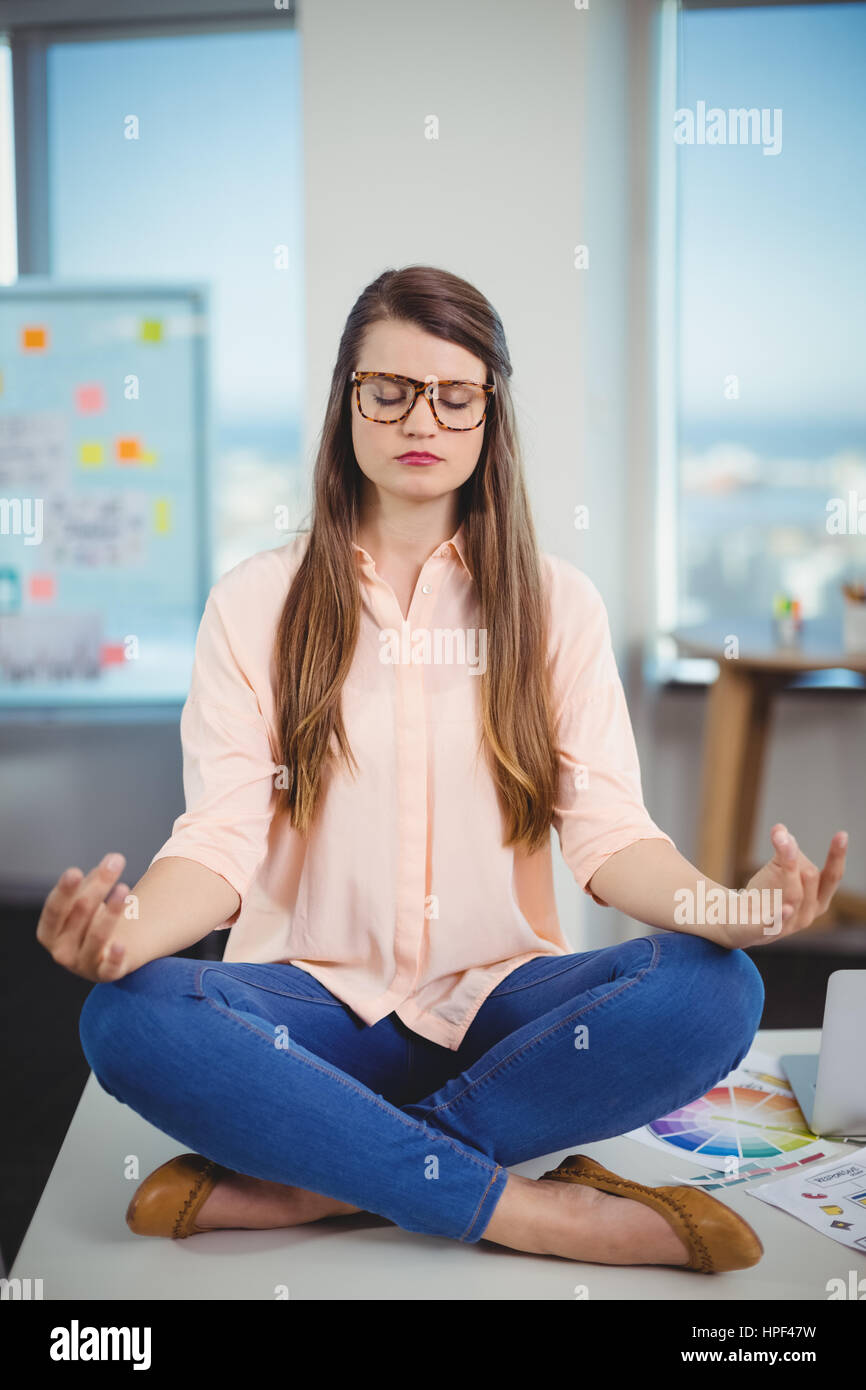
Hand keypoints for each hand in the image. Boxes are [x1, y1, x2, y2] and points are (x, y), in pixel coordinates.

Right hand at [36, 853, 132, 981]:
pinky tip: (121, 945)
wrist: (103, 954)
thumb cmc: (89, 920)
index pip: (54, 909)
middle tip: (114, 862)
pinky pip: (110, 968)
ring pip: (96, 936)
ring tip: (124, 888)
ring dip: (111, 911)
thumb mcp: (85, 901)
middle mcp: (61, 951)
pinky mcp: (105, 974)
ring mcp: (82, 965)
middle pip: (79, 914)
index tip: (74, 871)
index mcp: (48, 932)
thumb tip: (113, 860)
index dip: (64, 891)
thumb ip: (94, 881)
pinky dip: (114, 957)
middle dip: (97, 887)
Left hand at [718, 824, 847, 948]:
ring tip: (784, 845)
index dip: (837, 856)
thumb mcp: (779, 872)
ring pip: (793, 897)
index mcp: (817, 900)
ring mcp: (785, 926)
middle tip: (782, 838)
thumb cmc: (766, 896)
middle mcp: (806, 915)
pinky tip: (786, 907)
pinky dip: (780, 916)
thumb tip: (781, 830)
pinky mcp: (760, 932)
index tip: (842, 835)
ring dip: (789, 871)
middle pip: (810, 880)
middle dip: (798, 858)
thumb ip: (785, 853)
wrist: (737, 922)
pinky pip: (771, 924)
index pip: (831, 877)